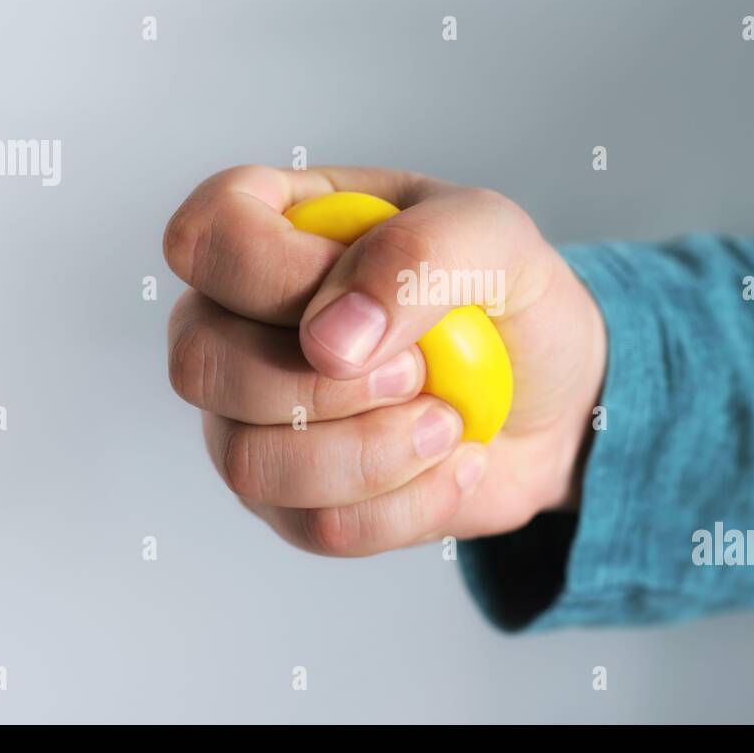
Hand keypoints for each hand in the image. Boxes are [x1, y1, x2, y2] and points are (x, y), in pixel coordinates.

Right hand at [163, 165, 606, 555]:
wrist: (552, 400)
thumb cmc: (507, 299)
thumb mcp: (495, 237)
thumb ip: (419, 255)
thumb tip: (328, 339)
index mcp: (275, 226)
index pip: (202, 240)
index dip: (276, 277)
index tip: (370, 302)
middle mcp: (238, 322)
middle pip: (201, 364)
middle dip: (328, 385)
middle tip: (420, 371)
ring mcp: (250, 418)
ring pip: (250, 462)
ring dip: (373, 453)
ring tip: (447, 421)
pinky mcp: (290, 500)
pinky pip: (316, 526)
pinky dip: (407, 503)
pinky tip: (452, 463)